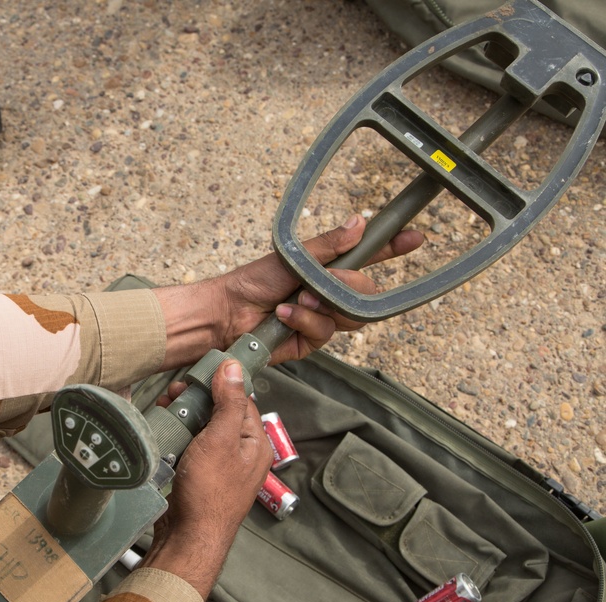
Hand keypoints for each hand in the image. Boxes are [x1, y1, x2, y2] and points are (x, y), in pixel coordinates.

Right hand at [139, 359, 272, 598]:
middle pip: (218, 413)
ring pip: (201, 429)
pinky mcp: (198, 475)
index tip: (195, 375)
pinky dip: (176, 436)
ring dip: (183, 416)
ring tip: (164, 408)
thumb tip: (234, 368)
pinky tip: (163, 430)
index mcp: (255, 443)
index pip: (240, 400)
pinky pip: (189, 447)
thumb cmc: (210, 491)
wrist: (188, 536)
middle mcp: (240, 453)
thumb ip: (228, 402)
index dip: (218, 384)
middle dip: (196, 400)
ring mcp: (218, 465)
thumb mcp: (220, 439)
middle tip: (174, 393)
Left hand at [152, 214, 423, 367]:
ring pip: (348, 314)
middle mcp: (327, 293)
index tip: (414, 237)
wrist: (226, 313)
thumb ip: (329, 245)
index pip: (367, 256)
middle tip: (324, 284)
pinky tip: (285, 315)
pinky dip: (305, 320)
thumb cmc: (252, 282)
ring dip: (323, 305)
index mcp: (325, 268)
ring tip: (296, 300)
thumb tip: (360, 222)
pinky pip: (324, 331)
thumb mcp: (292, 256)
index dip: (391, 248)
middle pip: (364, 291)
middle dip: (348, 286)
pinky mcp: (310, 341)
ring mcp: (320, 318)